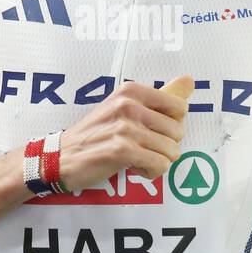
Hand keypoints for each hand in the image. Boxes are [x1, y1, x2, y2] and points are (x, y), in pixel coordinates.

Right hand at [57, 77, 191, 190]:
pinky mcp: (122, 151)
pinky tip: (133, 167)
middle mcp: (128, 105)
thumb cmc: (97, 133)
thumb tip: (190, 81)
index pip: (179, 108)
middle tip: (141, 147)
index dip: (170, 126)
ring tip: (136, 158)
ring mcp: (125, 128)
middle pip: (177, 132)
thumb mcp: (125, 107)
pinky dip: (151, 172)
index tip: (151, 130)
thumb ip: (161, 96)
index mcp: (131, 91)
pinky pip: (160, 165)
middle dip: (164, 146)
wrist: (61, 156)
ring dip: (157, 161)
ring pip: (171, 151)